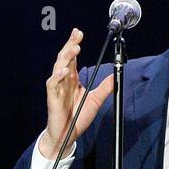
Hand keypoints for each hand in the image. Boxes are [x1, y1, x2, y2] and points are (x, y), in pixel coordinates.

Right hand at [39, 28, 113, 158]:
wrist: (67, 135)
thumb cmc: (78, 117)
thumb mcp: (95, 100)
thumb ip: (105, 88)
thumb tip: (115, 76)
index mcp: (72, 79)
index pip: (73, 57)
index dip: (75, 44)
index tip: (79, 33)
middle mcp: (64, 81)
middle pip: (65, 58)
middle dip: (71, 45)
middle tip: (77, 34)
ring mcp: (57, 88)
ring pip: (59, 67)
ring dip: (67, 57)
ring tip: (75, 48)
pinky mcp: (52, 98)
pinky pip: (53, 84)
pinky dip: (58, 76)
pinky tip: (65, 70)